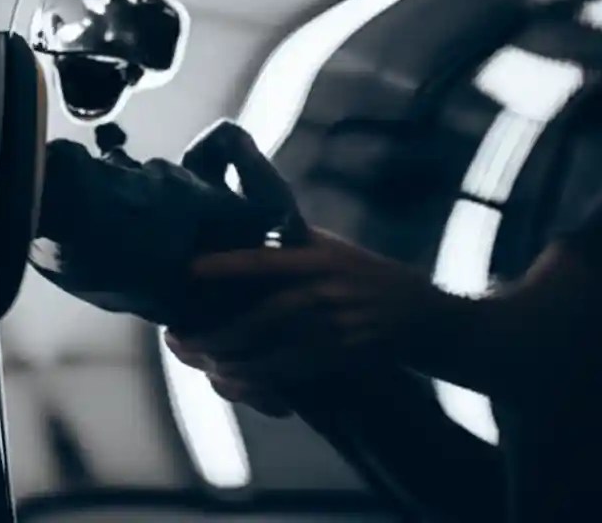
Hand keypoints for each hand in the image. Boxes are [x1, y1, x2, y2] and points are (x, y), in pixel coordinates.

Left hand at [164, 228, 449, 405]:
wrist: (425, 317)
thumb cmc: (367, 276)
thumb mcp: (333, 247)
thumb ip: (290, 241)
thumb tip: (238, 219)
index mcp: (319, 258)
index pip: (265, 260)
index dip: (225, 265)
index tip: (189, 269)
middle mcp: (325, 293)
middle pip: (257, 319)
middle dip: (211, 335)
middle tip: (176, 340)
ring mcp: (333, 330)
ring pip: (267, 354)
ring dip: (224, 363)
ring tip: (195, 360)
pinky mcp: (338, 359)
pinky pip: (285, 376)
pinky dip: (252, 382)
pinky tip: (229, 380)